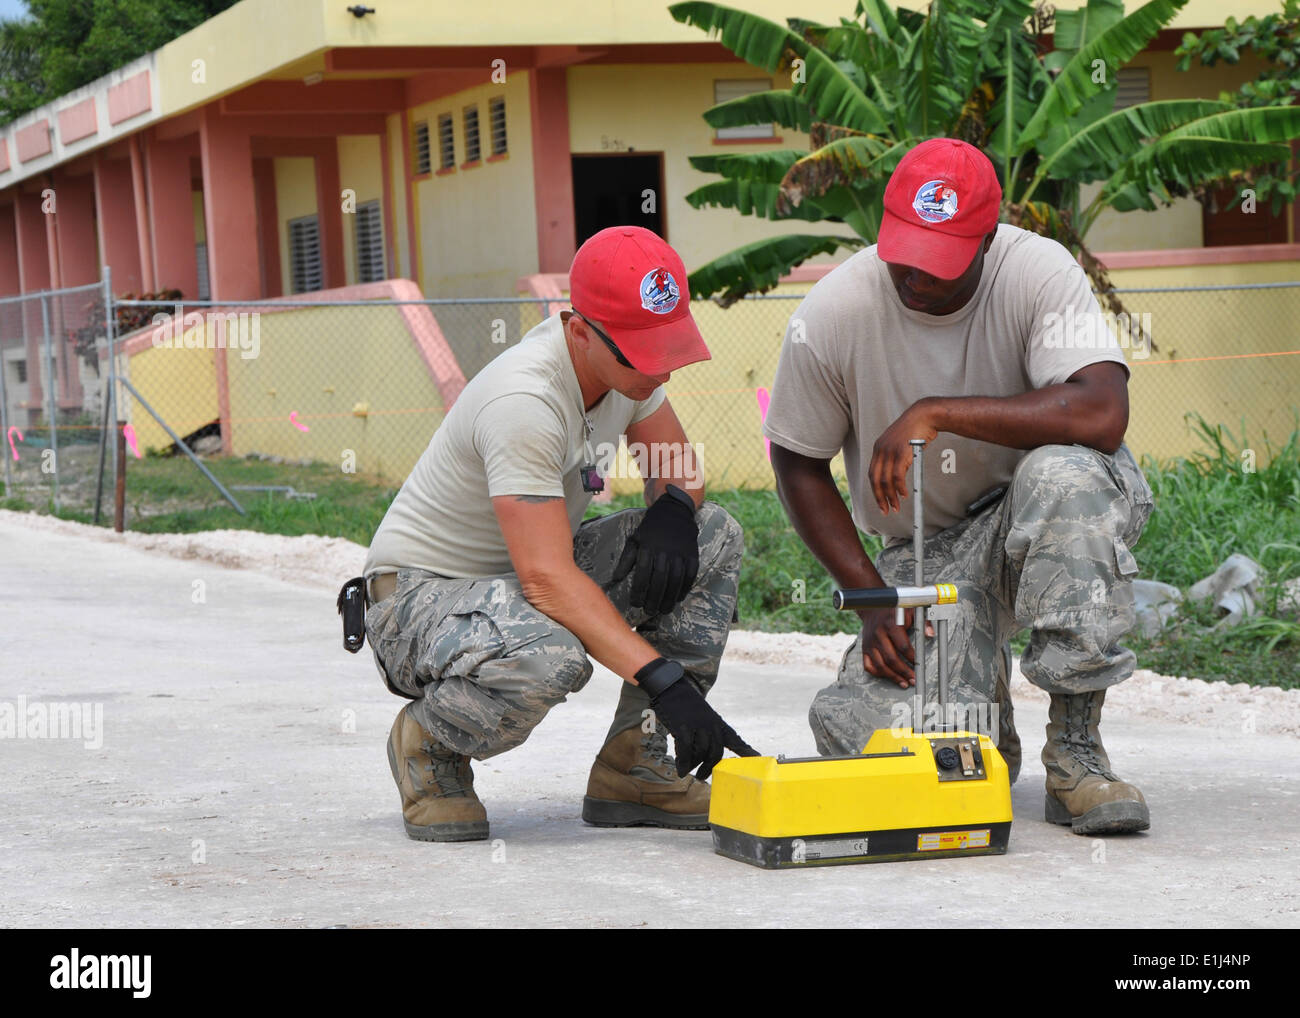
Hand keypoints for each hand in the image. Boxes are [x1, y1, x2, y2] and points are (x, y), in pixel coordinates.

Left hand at [612, 485, 699, 614]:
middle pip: (660, 579)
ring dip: (670, 597)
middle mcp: (665, 551)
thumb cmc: (650, 529)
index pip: (642, 573)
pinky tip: (678, 598)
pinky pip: (690, 575)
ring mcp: (680, 553)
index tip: (635, 603)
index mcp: (648, 547)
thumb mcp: (634, 539)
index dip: (638, 590)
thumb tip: (616, 579)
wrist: (674, 512)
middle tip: (650, 611)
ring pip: (676, 579)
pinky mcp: (692, 554)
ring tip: (664, 610)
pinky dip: (685, 588)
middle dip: (654, 598)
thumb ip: (626, 559)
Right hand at [639, 660, 758, 779]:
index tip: (759, 759)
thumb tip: (703, 758)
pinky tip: (681, 769)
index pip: (735, 740)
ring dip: (694, 766)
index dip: (747, 751)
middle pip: (716, 753)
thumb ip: (706, 735)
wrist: (671, 687)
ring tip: (687, 771)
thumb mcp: (703, 718)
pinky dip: (683, 762)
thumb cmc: (685, 707)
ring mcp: (698, 725)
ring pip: (701, 753)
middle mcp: (711, 725)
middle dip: (709, 768)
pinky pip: (686, 750)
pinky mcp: (683, 726)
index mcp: (718, 724)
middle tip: (702, 776)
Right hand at [860, 608, 933, 688]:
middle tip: (913, 679)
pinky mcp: (865, 648)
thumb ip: (922, 622)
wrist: (873, 606)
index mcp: (891, 625)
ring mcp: (870, 643)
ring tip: (903, 683)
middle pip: (891, 659)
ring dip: (893, 676)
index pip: (902, 646)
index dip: (912, 657)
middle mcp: (878, 635)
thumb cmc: (895, 610)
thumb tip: (930, 634)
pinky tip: (888, 677)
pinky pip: (868, 665)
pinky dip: (878, 673)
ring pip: (880, 665)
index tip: (919, 664)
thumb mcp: (910, 610)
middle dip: (904, 671)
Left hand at [869, 401, 940, 514]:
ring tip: (896, 506)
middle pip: (875, 480)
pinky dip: (900, 488)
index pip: (872, 474)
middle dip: (880, 498)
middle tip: (885, 510)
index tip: (881, 502)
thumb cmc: (916, 430)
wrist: (925, 415)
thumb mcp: (900, 444)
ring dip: (891, 496)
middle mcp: (880, 450)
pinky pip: (897, 476)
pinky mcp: (901, 453)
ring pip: (886, 480)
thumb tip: (898, 477)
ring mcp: (890, 451)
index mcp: (878, 448)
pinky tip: (904, 494)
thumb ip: (896, 458)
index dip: (875, 490)